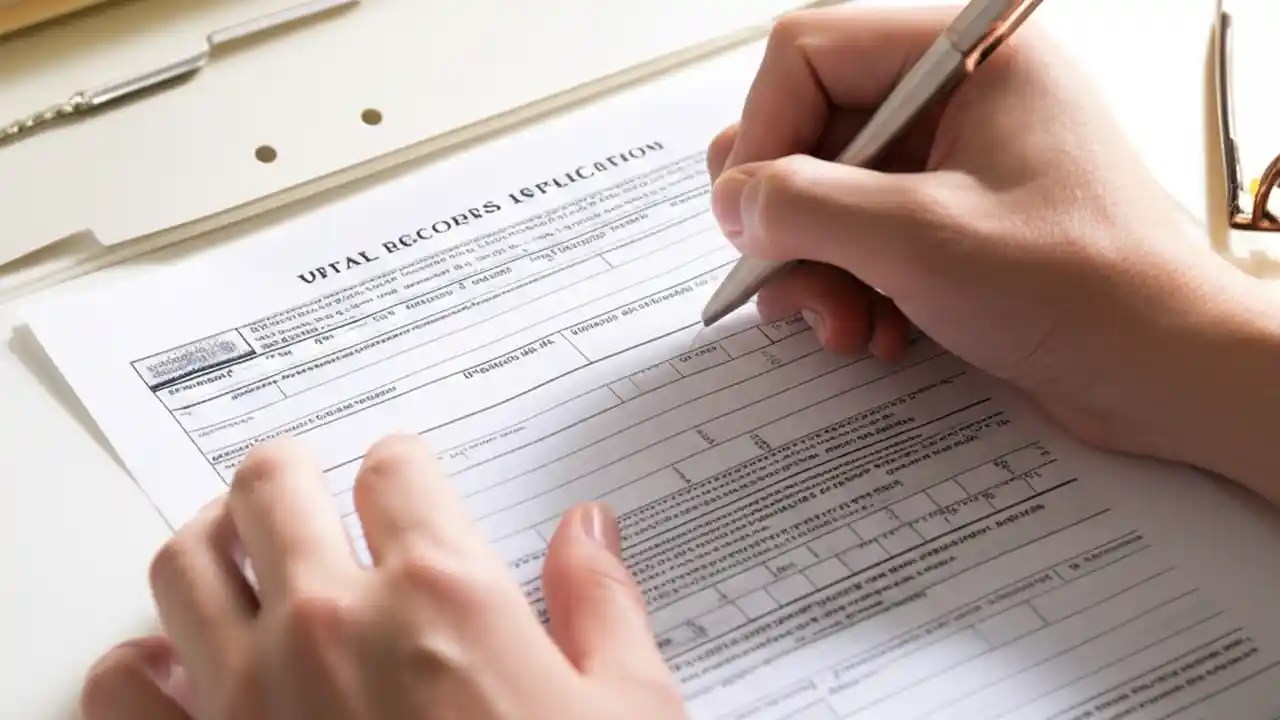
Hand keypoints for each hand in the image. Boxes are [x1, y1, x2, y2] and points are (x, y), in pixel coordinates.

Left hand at [79, 435, 686, 719]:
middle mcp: (332, 624)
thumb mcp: (626, 710)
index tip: (407, 482)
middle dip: (294, 472)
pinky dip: (135, 663)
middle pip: (273, 485)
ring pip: (187, 561)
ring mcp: (250, 693)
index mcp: (443, 595)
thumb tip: (589, 531)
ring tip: (239, 543)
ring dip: (212, 539)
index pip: (396, 469)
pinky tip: (170, 658)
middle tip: (308, 482)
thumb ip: (603, 604)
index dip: (404, 465)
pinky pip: (120, 688)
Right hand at [707, 6, 1279, 499]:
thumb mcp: (921, 240)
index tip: (748, 214)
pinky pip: (863, 234)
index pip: (809, 53)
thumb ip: (807, 206)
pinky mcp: (951, 218)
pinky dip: (852, 286)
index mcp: (965, 58)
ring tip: (838, 323)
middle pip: (811, 126)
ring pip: (829, 191)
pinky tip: (874, 331)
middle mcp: (955, 97)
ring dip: (817, 266)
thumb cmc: (1085, 290)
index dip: (763, 133)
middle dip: (789, 215)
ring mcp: (953, 160)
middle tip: (781, 273)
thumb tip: (736, 199)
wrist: (1164, 370)